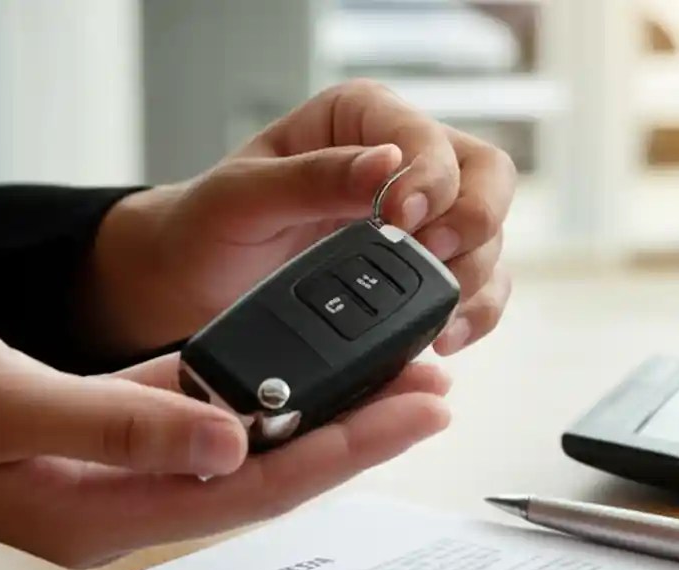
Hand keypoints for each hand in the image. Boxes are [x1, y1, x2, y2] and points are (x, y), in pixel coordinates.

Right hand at [0, 306, 448, 567]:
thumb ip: (119, 425)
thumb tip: (233, 438)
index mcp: (98, 514)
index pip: (250, 489)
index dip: (341, 450)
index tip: (416, 410)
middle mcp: (121, 499)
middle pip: (264, 471)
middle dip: (353, 432)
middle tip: (433, 390)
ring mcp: (116, 465)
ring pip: (242, 440)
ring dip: (316, 408)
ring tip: (390, 374)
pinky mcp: (107, 424)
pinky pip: (200, 410)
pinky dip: (257, 387)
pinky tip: (302, 365)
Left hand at [90, 79, 514, 357]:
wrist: (191, 287)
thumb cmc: (207, 228)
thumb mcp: (242, 196)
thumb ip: (313, 178)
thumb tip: (386, 164)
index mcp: (362, 121)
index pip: (431, 139)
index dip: (430, 180)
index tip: (401, 221)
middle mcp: (403, 163)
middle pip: (486, 182)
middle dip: (471, 229)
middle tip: (434, 266)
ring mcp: (420, 222)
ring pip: (488, 240)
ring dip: (475, 282)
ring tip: (437, 322)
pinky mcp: (421, 274)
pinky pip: (478, 289)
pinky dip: (472, 315)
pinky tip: (441, 339)